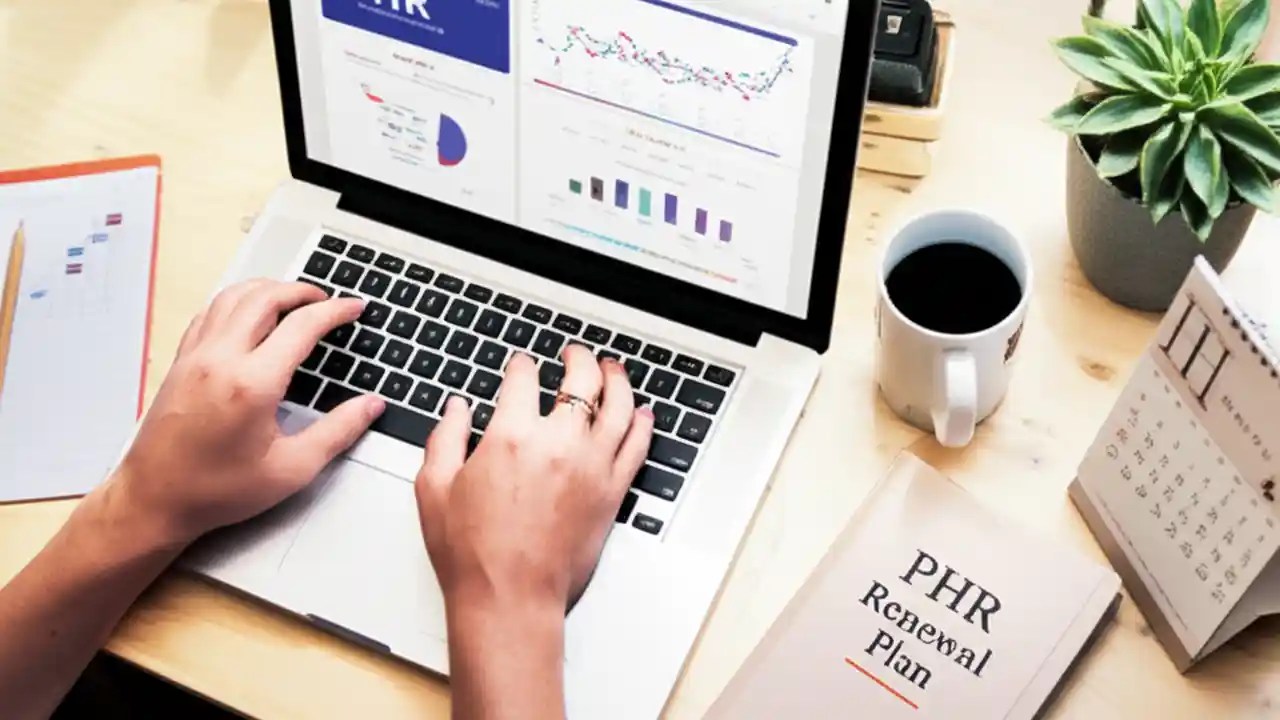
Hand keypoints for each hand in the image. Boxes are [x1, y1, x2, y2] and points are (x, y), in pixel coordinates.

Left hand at [107, 279, 384, 547]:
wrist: (155, 501)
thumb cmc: (218, 490)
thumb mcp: (292, 469)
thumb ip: (338, 431)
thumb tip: (371, 405)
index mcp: (253, 384)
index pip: (302, 326)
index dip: (335, 311)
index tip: (354, 307)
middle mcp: (221, 360)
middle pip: (265, 298)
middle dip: (302, 291)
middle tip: (327, 299)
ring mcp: (195, 357)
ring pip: (232, 297)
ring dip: (267, 289)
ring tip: (292, 298)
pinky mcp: (180, 363)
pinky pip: (208, 313)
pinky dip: (236, 302)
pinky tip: (249, 314)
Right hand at [415, 345, 652, 611]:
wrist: (509, 599)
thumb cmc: (471, 554)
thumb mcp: (435, 489)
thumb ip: (445, 438)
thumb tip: (455, 408)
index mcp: (510, 437)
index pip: (523, 379)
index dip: (521, 364)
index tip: (520, 364)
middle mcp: (557, 444)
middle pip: (581, 380)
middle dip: (577, 357)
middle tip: (574, 352)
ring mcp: (591, 467)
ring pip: (619, 405)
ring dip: (617, 379)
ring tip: (612, 368)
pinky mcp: (611, 492)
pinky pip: (636, 447)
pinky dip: (642, 424)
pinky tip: (641, 413)